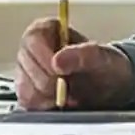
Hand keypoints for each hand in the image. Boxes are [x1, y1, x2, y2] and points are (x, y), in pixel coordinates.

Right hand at [15, 17, 134, 109]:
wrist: (109, 87)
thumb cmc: (105, 67)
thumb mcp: (103, 58)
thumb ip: (84, 55)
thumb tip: (58, 60)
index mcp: (47, 29)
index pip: (34, 39)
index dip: (44, 58)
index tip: (60, 72)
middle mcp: (32, 47)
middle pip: (27, 66)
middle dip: (49, 82)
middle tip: (69, 88)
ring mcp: (26, 69)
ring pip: (25, 87)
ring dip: (48, 96)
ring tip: (68, 95)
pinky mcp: (26, 90)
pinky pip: (27, 101)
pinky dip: (44, 106)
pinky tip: (60, 102)